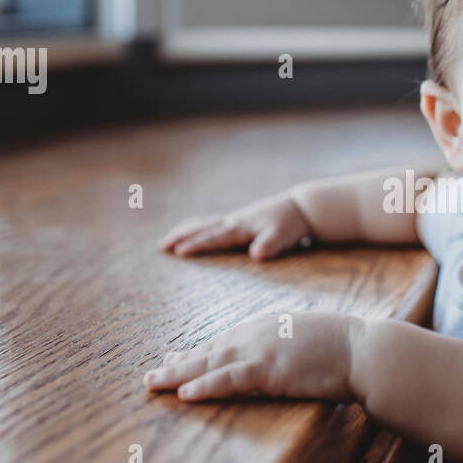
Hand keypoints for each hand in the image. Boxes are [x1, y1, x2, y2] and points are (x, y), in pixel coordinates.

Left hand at [143, 312, 363, 403]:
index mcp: (267, 324)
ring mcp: (262, 349)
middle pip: (209, 349)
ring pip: (209, 363)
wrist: (365, 349)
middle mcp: (257, 332)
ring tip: (152, 383)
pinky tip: (184, 394)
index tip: (174, 358)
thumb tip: (280, 362)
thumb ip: (287, 348)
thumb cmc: (346, 348)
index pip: (224, 340)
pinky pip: (228, 378)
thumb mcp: (309, 341)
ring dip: (178, 374)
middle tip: (152, 374)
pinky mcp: (269, 369)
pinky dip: (204, 386)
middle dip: (178, 363)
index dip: (196, 352)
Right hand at [158, 191, 313, 258]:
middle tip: (161, 246)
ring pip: (204, 223)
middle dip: (181, 236)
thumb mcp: (282, 236)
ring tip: (167, 239)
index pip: (214, 237)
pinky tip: (195, 230)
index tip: (178, 252)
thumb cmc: (291, 224)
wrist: (301, 207)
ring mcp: (235, 218)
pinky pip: (212, 222)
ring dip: (185, 230)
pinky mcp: (240, 219)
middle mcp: (234, 221)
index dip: (196, 245)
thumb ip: (269, 245)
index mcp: (240, 227)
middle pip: (201, 228)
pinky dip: (198, 226)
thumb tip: (256, 255)